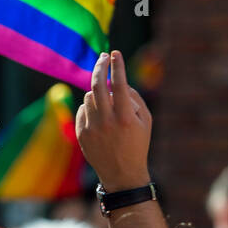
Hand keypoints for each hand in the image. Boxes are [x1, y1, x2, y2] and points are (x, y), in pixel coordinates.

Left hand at [75, 50, 151, 190]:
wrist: (122, 173)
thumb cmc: (138, 144)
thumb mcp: (146, 121)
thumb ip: (134, 98)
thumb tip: (118, 80)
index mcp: (126, 117)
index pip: (118, 84)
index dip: (116, 66)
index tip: (114, 53)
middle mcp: (107, 122)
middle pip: (97, 85)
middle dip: (99, 66)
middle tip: (103, 57)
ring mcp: (92, 128)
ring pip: (89, 96)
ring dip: (98, 93)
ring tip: (108, 105)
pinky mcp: (81, 133)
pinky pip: (82, 109)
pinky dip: (91, 108)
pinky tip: (100, 119)